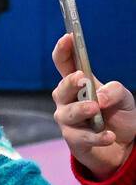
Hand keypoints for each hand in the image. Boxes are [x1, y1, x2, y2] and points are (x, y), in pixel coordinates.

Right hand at [51, 33, 135, 178]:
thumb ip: (114, 91)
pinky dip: (97, 136)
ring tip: (95, 108)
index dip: (63, 51)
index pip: (64, 65)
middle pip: (60, 90)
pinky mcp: (74, 141)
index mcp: (78, 86)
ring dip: (81, 109)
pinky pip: (81, 138)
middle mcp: (68, 102)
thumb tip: (100, 98)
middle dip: (69, 84)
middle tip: (81, 78)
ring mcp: (69, 122)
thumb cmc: (117, 116)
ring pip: (67, 114)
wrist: (123, 146)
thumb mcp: (124, 98)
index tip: (68, 38)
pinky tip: (109, 136)